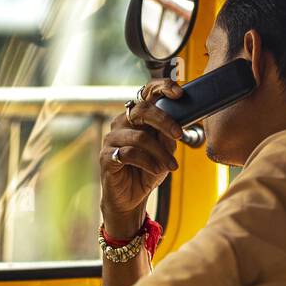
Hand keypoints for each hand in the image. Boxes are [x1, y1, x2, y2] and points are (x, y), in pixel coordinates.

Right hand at [100, 78, 183, 236]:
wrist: (131, 198)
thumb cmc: (147, 171)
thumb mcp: (164, 151)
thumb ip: (168, 135)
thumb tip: (177, 122)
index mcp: (137, 117)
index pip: (147, 93)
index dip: (162, 87)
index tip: (179, 93)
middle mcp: (122, 123)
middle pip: (142, 109)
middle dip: (164, 120)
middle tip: (178, 135)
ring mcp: (112, 139)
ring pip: (139, 137)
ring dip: (160, 152)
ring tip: (171, 166)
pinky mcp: (106, 156)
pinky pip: (129, 153)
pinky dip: (147, 162)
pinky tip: (156, 170)